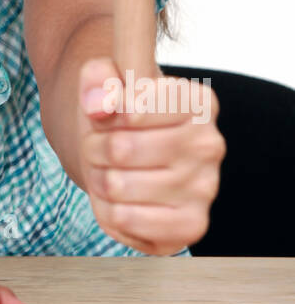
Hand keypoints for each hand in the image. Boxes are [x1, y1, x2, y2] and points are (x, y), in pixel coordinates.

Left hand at [77, 58, 225, 254]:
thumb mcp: (105, 81)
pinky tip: (120, 200)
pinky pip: (123, 219)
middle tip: (99, 147)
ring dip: (98, 179)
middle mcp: (210, 145)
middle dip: (94, 148)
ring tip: (110, 171)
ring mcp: (205, 188)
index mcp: (197, 102)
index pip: (132, 107)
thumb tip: (99, 105)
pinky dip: (107, 211)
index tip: (110, 113)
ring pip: (117, 186)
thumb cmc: (119, 117)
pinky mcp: (191, 226)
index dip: (103, 112)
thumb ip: (98, 77)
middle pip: (121, 149)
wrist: (127, 161)